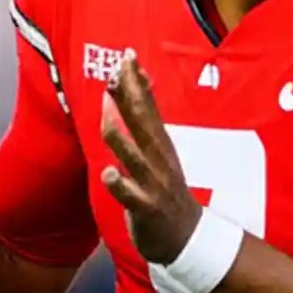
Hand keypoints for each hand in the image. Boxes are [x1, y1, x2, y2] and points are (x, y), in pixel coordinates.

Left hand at [100, 50, 201, 265]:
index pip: (149, 107)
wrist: (186, 236)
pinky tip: (108, 173)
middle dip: (131, 97)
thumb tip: (140, 82)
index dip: (138, 82)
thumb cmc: (165, 188)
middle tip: (117, 73)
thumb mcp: (160, 151)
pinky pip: (130, 195)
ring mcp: (153, 183)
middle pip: (143, 124)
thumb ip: (148, 118)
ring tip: (106, 117)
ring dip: (120, 136)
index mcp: (160, 144)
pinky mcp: (146, 208)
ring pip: (134, 157)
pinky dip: (119, 184)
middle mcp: (158, 159)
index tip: (128, 56)